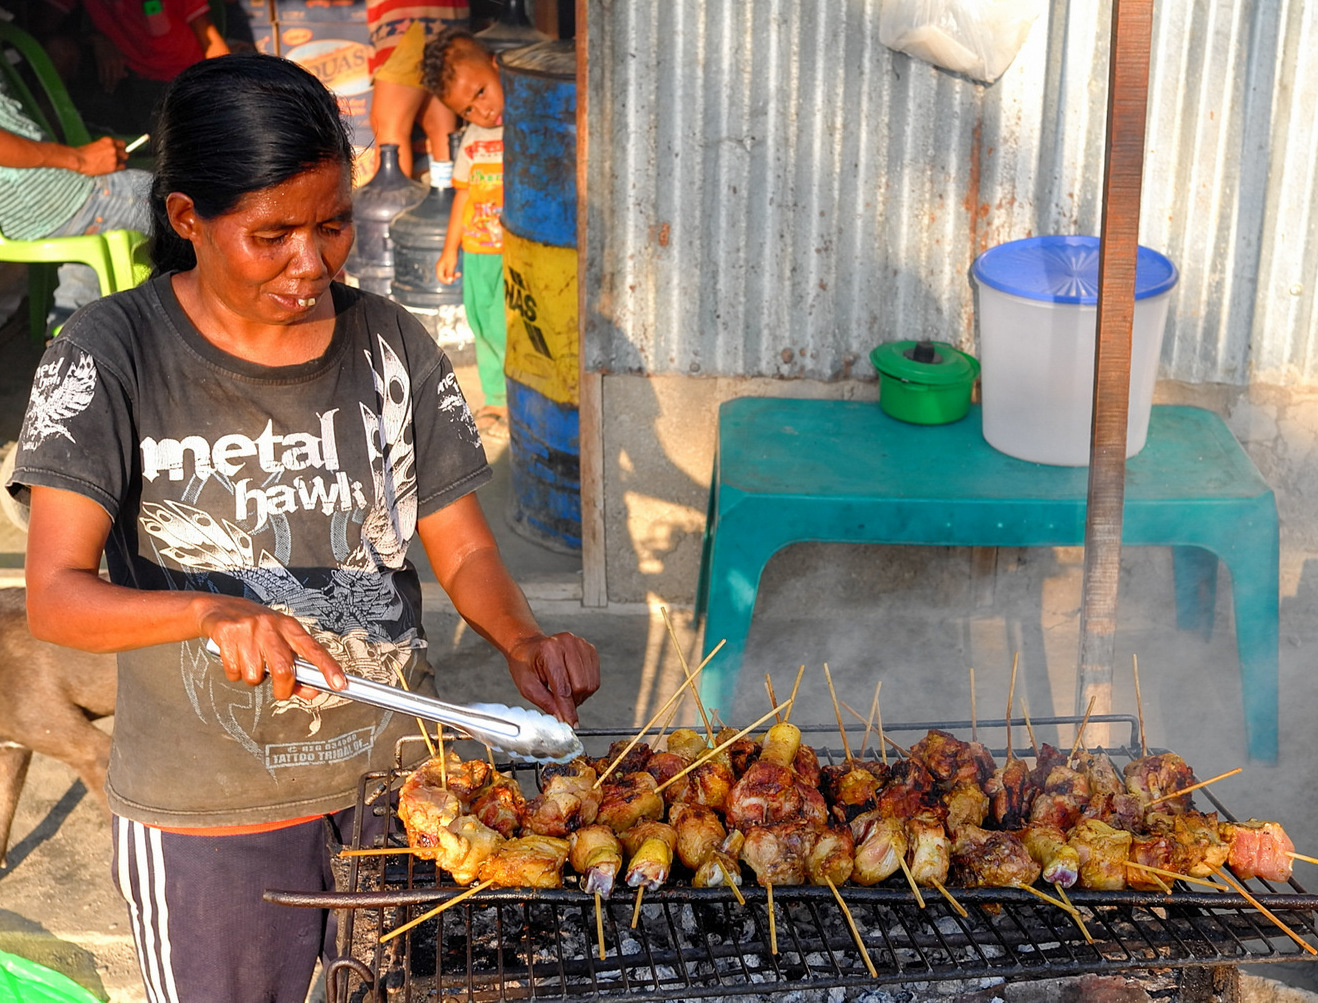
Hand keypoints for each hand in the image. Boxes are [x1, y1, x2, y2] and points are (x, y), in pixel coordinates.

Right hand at [73, 136, 125, 175]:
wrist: (79, 160)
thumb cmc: (84, 152)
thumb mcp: (96, 144)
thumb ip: (106, 146)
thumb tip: (111, 150)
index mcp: (108, 141)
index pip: (122, 143)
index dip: (120, 148)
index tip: (119, 150)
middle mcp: (113, 148)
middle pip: (125, 153)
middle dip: (121, 155)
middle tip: (116, 158)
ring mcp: (114, 158)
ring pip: (124, 160)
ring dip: (120, 161)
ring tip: (112, 163)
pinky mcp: (113, 167)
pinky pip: (122, 167)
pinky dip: (118, 167)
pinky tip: (112, 167)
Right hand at [89, 34, 126, 92]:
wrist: (101, 38)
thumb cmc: (112, 47)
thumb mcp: (120, 55)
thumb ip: (123, 65)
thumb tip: (126, 76)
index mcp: (120, 61)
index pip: (119, 75)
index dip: (116, 83)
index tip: (114, 88)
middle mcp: (114, 62)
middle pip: (113, 77)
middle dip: (111, 85)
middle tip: (109, 92)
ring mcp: (107, 61)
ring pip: (107, 75)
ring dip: (106, 83)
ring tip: (105, 89)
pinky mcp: (100, 60)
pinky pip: (100, 71)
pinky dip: (101, 77)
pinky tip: (101, 82)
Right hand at [199, 597, 346, 700]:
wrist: (219, 608)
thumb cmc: (256, 628)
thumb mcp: (279, 641)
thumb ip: (296, 669)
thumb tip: (311, 692)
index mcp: (289, 627)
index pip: (314, 649)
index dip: (328, 667)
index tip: (340, 684)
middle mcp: (271, 626)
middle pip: (283, 669)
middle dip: (283, 688)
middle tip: (280, 690)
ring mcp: (249, 629)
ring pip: (255, 675)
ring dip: (253, 677)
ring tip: (250, 660)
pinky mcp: (227, 634)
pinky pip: (234, 671)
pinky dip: (234, 672)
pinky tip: (235, 656)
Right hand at [436, 249, 460, 283]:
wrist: (452, 248)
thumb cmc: (451, 256)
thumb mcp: (451, 265)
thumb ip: (449, 273)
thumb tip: (449, 281)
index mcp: (439, 268)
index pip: (440, 278)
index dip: (445, 281)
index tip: (452, 282)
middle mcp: (440, 268)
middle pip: (444, 278)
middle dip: (450, 278)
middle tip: (457, 276)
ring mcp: (443, 268)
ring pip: (447, 276)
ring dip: (453, 276)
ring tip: (459, 274)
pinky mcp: (447, 267)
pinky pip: (450, 273)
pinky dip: (454, 274)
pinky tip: (458, 273)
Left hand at [507, 632, 599, 726]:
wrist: (529, 648)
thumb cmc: (526, 665)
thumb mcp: (528, 686)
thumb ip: (546, 703)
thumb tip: (563, 720)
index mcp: (550, 650)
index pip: (563, 687)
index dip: (567, 709)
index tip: (570, 724)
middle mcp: (568, 644)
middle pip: (581, 686)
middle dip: (572, 701)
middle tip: (560, 704)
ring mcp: (581, 645)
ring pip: (590, 684)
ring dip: (580, 695)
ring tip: (565, 693)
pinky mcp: (590, 650)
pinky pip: (595, 678)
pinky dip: (586, 688)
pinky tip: (573, 685)